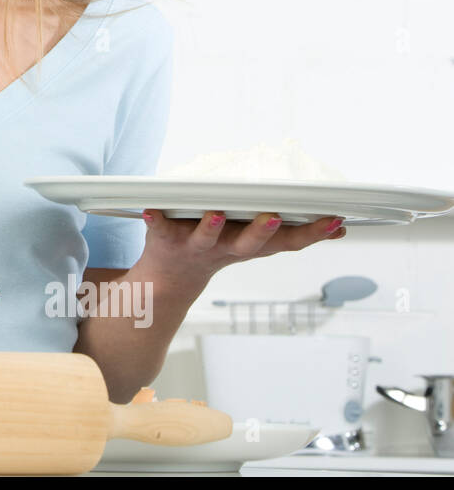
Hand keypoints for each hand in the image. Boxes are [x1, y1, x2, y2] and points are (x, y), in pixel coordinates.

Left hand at [139, 209, 346, 283]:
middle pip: (249, 243)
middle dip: (262, 231)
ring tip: (215, 213)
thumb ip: (289, 233)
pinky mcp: (167, 239)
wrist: (168, 280)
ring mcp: (196, 246)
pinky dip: (156, 220)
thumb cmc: (217, 249)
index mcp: (250, 245)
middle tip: (273, 216)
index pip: (287, 242)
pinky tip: (152, 210)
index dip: (312, 234)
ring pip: (207, 238)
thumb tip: (338, 226)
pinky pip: (160, 229)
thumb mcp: (256, 243)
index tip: (334, 220)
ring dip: (212, 227)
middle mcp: (226, 248)